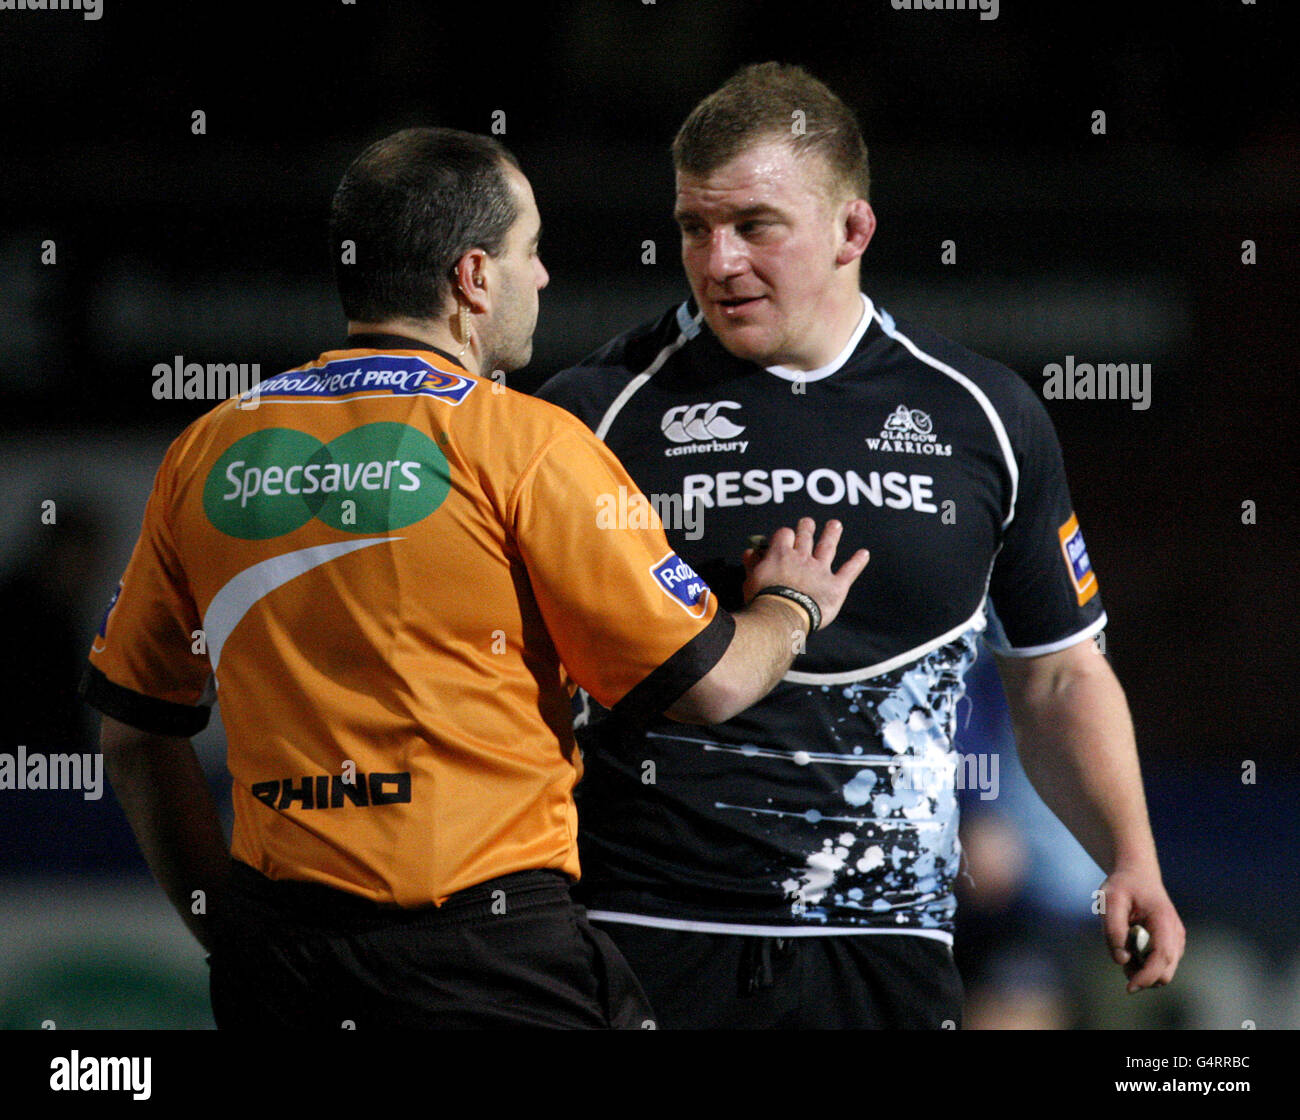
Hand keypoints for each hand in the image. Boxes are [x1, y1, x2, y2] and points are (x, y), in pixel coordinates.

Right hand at [742, 518, 868, 630]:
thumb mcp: (751, 580)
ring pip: (827, 547)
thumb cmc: (763, 600)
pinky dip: (857, 562)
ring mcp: (820, 570)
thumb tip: (750, 552)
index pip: (784, 535)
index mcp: (781, 555)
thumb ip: (752, 564)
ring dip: (831, 534)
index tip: (783, 538)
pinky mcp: (835, 585)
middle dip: (806, 528)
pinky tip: (864, 554)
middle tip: (808, 522)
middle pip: (806, 536)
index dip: (784, 535)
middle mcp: (802, 558)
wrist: (783, 614)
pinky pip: (849, 571)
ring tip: (835, 524)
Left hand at [1098, 867, 1185, 993]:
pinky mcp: (1171, 944)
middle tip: (1120, 955)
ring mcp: (1176, 940)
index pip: (1163, 957)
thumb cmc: (1123, 886)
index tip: (1129, 986)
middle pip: (1165, 972)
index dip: (1147, 976)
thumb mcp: (1110, 900)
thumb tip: (1121, 959)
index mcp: (1164, 921)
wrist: (1137, 874)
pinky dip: (1144, 963)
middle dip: (1142, 975)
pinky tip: (1131, 945)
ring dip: (1142, 969)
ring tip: (1123, 945)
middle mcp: (1176, 934)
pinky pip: (1159, 964)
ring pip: (1163, 971)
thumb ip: (1113, 929)